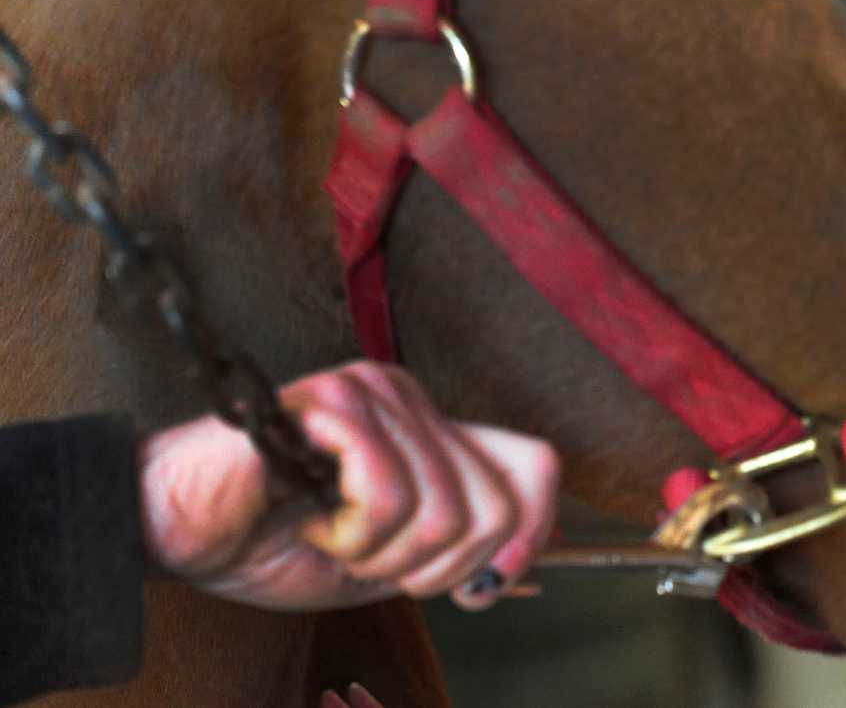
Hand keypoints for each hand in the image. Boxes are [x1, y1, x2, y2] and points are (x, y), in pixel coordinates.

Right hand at [139, 360, 558, 611]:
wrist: (172, 532)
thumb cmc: (269, 543)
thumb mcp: (384, 562)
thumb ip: (452, 554)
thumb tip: (528, 574)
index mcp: (434, 431)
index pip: (535, 466)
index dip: (528, 537)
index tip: (480, 591)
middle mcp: (416, 400)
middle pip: (496, 507)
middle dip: (433, 568)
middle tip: (366, 559)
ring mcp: (379, 392)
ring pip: (444, 511)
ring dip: (379, 554)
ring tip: (328, 532)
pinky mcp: (336, 399)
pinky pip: (389, 496)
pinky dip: (348, 534)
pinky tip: (307, 515)